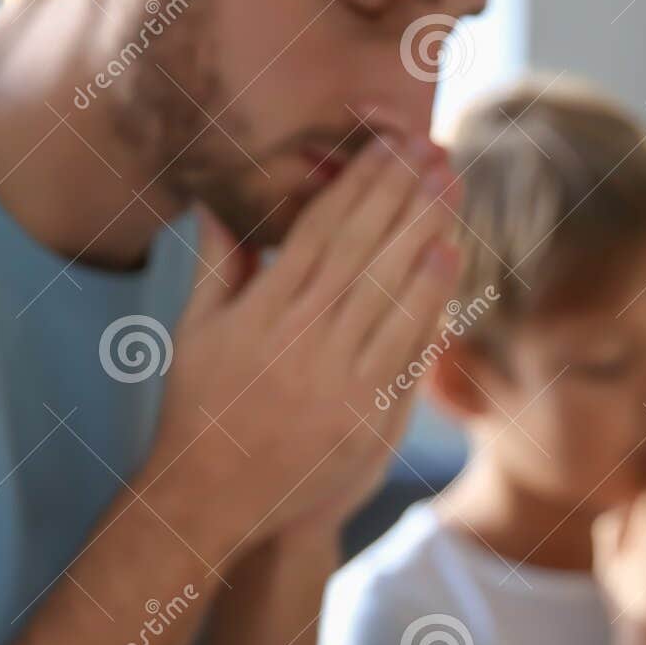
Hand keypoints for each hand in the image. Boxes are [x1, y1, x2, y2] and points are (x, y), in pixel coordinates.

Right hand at [143, 139, 462, 559]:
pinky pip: (406, 350)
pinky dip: (430, 303)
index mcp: (264, 311)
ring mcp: (339, 381)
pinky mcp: (366, 420)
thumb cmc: (199, 410)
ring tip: (450, 188)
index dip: (359, 183)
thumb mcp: (195, 331)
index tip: (386, 146)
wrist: (208, 498)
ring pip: (391, 292)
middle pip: (364, 250)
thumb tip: (218, 202)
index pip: (321, 229)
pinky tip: (449, 262)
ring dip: (425, 234)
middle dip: (401, 193)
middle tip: (432, 148)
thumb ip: (217, 264)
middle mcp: (304, 339)